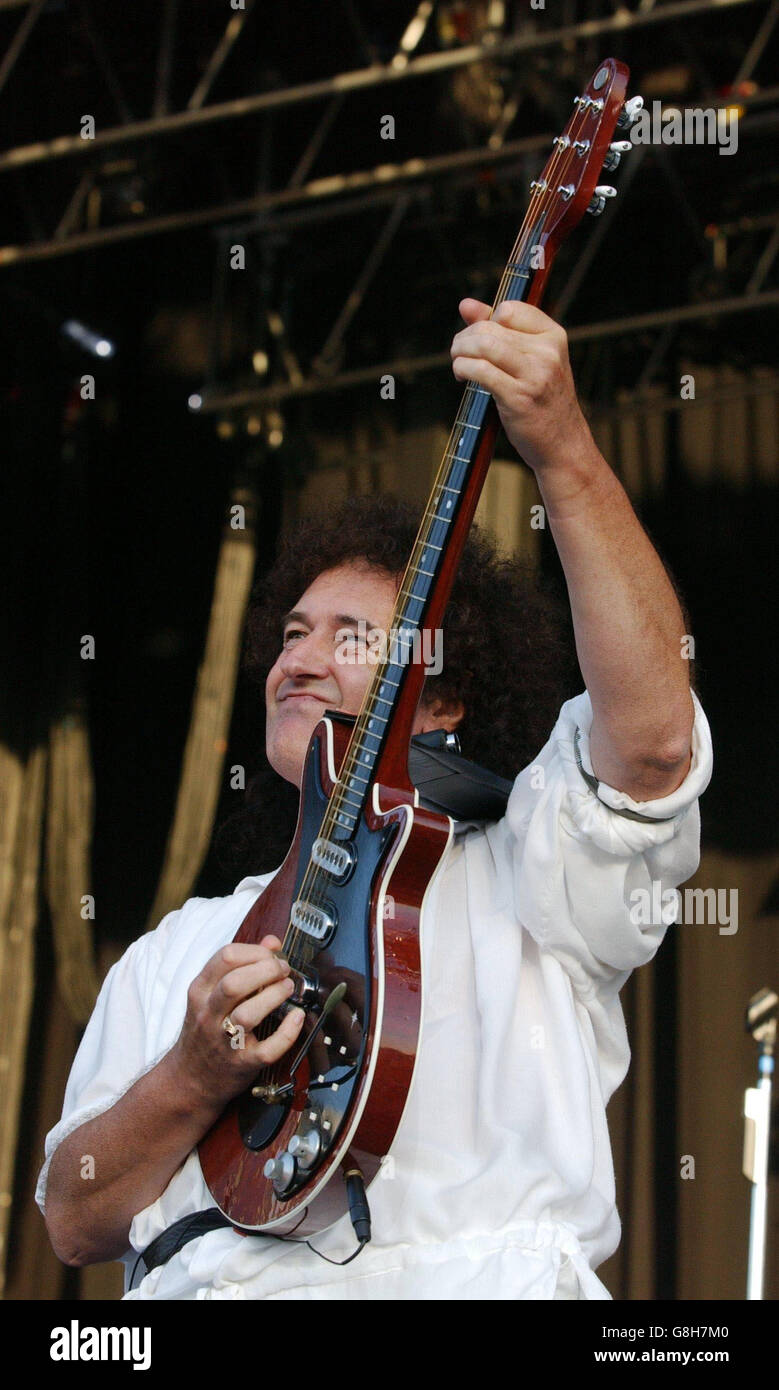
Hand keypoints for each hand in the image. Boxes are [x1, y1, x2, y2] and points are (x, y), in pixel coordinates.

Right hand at [171, 936, 305, 1110]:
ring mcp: (223, 1041)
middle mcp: (208, 1014)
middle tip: (283, 970)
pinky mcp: (242, 1064)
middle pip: (234, 984)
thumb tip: (271, 942)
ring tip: (288, 988)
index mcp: (200, 991)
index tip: (271, 955)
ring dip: (274, 996)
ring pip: (247, 1015)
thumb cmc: (207, 1030)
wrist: (190, 1079)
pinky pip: (267, 1049)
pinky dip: (286, 1033)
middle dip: (266, 970)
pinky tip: (296, 1017)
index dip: (255, 951)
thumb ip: (241, 965)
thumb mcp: (212, 994)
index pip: (225, 957)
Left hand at [450, 298, 592, 473]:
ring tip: (458, 364)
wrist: (563, 444)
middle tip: (458, 353)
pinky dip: (462, 369)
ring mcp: (535, 374)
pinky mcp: (519, 397)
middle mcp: (548, 351)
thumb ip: (498, 330)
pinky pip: (480, 370)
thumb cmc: (543, 402)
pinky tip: (461, 377)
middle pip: (490, 327)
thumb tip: (465, 304)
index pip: (508, 309)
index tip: (480, 339)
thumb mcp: (530, 360)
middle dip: (465, 338)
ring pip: (483, 345)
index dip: (486, 320)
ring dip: (460, 352)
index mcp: (553, 336)